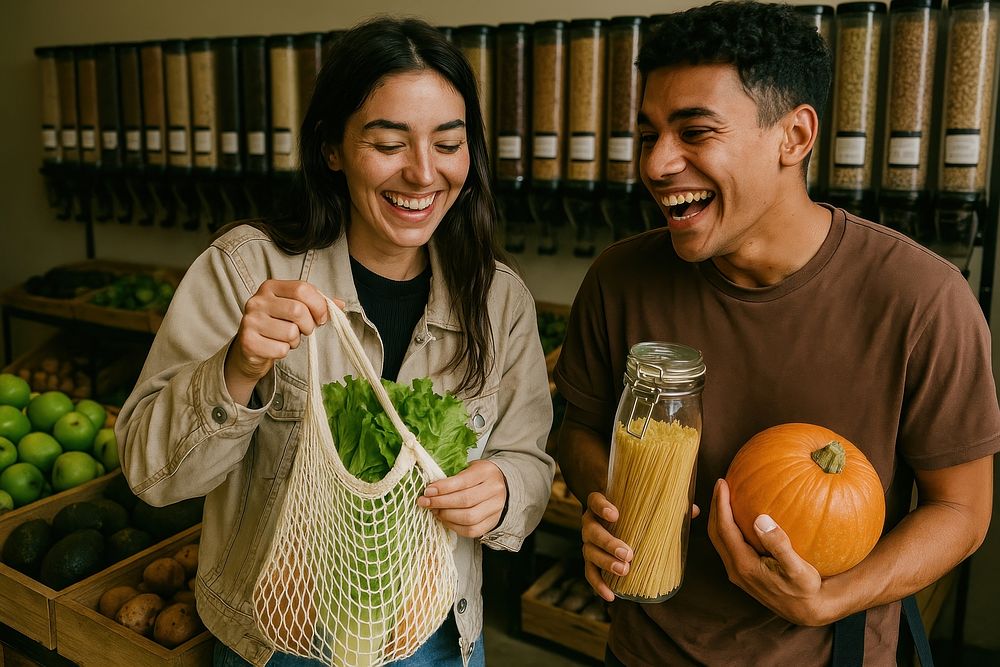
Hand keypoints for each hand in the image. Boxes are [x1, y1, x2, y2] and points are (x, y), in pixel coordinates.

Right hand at [225, 280, 341, 402]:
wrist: (250, 349)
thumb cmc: (277, 325)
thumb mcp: (295, 309)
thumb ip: (317, 304)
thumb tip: (340, 304)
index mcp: (270, 287)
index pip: (302, 289)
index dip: (318, 305)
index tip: (321, 317)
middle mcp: (257, 301)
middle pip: (298, 310)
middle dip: (309, 325)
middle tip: (303, 331)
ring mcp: (250, 321)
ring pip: (290, 332)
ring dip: (295, 340)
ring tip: (285, 338)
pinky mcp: (248, 342)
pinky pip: (280, 349)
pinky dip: (284, 352)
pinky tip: (274, 347)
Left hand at [418, 460, 506, 537]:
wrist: (501, 485)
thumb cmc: (479, 475)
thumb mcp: (468, 468)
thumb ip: (452, 477)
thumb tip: (430, 489)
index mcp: (486, 472)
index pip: (463, 481)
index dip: (443, 488)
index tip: (427, 491)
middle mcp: (494, 490)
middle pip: (465, 501)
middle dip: (440, 503)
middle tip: (426, 503)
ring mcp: (496, 508)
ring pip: (468, 518)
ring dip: (446, 516)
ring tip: (435, 511)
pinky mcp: (492, 522)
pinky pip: (472, 531)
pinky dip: (454, 527)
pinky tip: (445, 519)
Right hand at [582, 493, 699, 601]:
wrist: (616, 525)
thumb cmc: (634, 514)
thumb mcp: (646, 508)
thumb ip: (668, 508)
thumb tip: (695, 510)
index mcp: (600, 506)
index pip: (595, 501)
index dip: (602, 506)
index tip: (615, 514)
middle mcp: (590, 523)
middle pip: (592, 531)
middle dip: (609, 543)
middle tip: (628, 554)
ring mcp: (588, 544)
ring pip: (590, 553)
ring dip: (605, 563)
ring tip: (624, 570)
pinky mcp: (591, 562)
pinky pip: (590, 574)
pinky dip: (599, 585)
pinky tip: (611, 596)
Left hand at [708, 478, 831, 625]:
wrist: (806, 611)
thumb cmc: (805, 589)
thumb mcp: (797, 569)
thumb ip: (779, 545)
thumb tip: (761, 520)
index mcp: (744, 565)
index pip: (725, 529)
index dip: (721, 505)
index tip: (722, 483)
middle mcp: (735, 569)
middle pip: (716, 532)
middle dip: (715, 507)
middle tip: (721, 483)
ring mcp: (737, 571)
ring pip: (720, 539)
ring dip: (720, 516)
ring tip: (726, 495)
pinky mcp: (743, 572)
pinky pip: (728, 544)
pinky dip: (728, 526)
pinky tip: (739, 515)